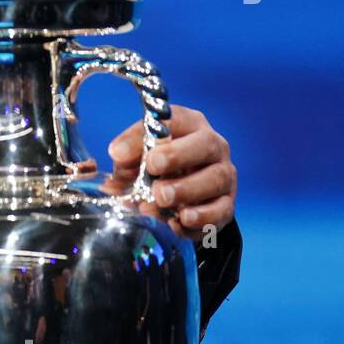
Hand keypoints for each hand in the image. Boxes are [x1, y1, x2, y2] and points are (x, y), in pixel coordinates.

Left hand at [104, 105, 235, 240]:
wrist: (176, 197)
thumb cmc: (155, 168)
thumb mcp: (135, 156)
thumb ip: (127, 152)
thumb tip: (118, 153)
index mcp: (189, 126)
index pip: (179, 120)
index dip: (163, 136)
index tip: (148, 159)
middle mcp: (212, 147)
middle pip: (207, 146)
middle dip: (179, 161)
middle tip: (155, 182)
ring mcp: (223, 175)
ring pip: (217, 180)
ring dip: (188, 192)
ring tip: (162, 203)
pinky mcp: (226, 204)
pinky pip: (221, 212)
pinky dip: (199, 220)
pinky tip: (177, 223)